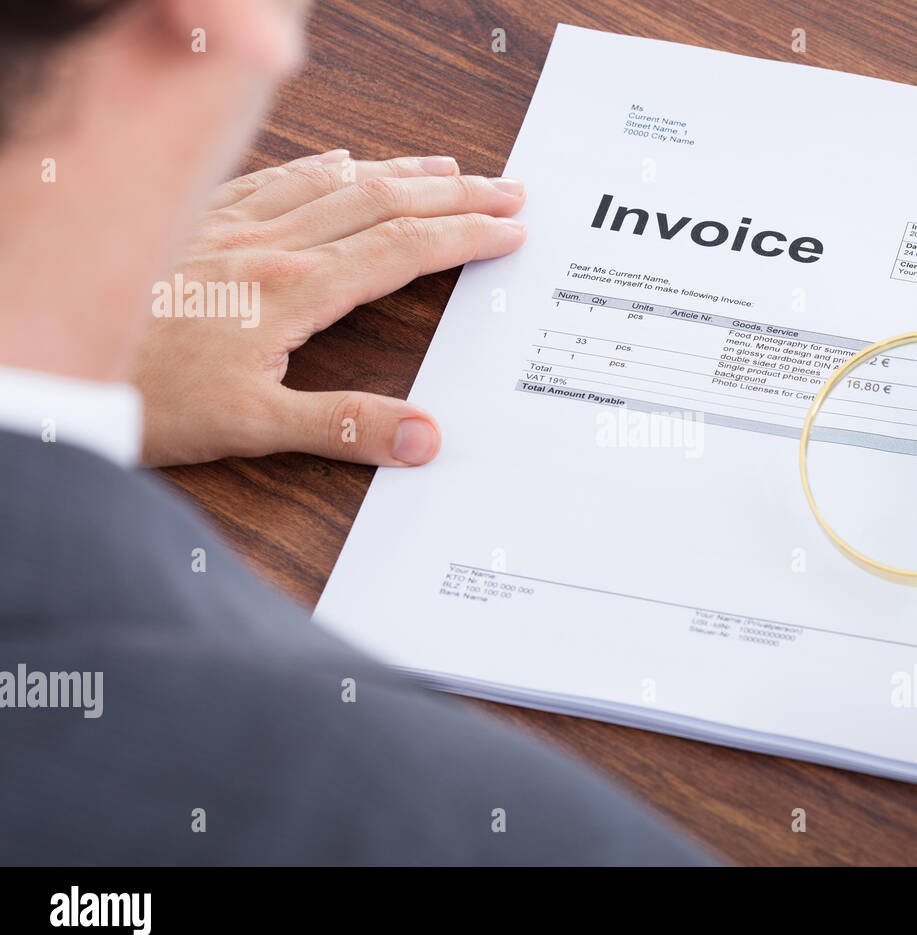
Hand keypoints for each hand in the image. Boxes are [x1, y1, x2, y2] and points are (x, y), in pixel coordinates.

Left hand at [132, 149, 526, 466]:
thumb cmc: (147, 394)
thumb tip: (424, 436)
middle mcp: (270, 244)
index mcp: (293, 289)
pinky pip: (275, 177)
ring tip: (448, 168)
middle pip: (382, 203)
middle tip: (506, 190)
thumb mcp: (250, 427)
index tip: (510, 229)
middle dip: (453, 194)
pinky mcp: (200, 224)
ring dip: (400, 171)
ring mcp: (233, 226)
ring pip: (335, 182)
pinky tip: (339, 160)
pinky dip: (322, 165)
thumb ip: (343, 427)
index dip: (464, 236)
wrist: (50, 356)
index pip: (401, 249)